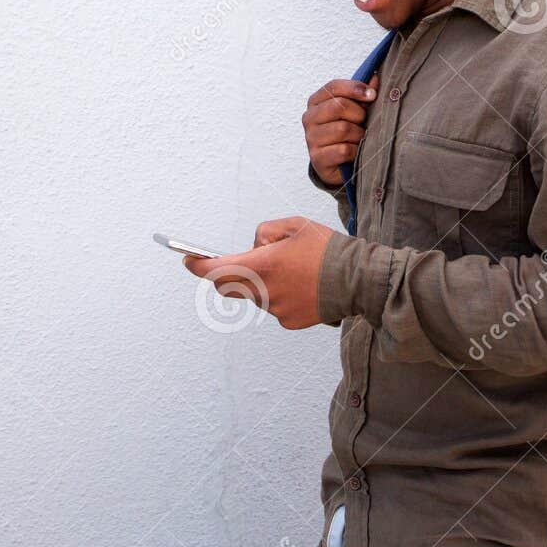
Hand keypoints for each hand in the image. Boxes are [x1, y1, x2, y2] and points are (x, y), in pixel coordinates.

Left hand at [182, 216, 336, 328]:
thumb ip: (265, 232)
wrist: (358, 279)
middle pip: (230, 286)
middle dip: (227, 273)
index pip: (217, 270)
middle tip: (240, 261)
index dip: (198, 265)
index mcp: (263, 264)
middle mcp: (265, 291)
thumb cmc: (327, 248)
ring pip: (254, 295)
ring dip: (259, 283)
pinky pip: (273, 306)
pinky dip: (279, 295)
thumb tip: (254, 247)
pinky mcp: (289, 321)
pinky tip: (301, 285)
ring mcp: (276, 309)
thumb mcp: (294, 225)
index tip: (188, 260)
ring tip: (290, 271)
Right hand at [303, 73, 379, 186]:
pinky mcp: (317, 158)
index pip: (333, 87)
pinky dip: (355, 151)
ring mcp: (311, 139)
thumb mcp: (355, 111)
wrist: (337, 165)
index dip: (355, 88)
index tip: (372, 95)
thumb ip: (363, 95)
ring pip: (343, 129)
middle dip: (358, 114)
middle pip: (339, 106)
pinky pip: (343, 150)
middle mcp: (309, 118)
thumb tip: (375, 78)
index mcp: (316, 102)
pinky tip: (355, 152)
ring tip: (360, 138)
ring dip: (358, 134)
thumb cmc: (346, 134)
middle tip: (363, 122)